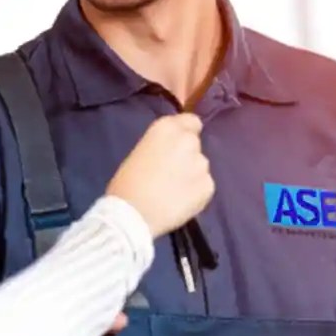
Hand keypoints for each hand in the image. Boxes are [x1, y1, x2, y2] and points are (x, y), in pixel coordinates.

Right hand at [106, 114, 214, 237]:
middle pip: (195, 144)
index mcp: (167, 128)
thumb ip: (160, 146)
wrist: (132, 214)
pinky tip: (180, 201)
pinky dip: (196, 192)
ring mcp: (202, 164)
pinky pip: (204, 186)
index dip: (185, 132)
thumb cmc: (126, 183)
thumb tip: (169, 152)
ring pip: (200, 166)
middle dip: (187, 155)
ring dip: (192, 174)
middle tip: (171, 172)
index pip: (191, 121)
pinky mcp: (209, 186)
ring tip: (174, 191)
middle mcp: (188, 141)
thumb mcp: (140, 152)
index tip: (177, 146)